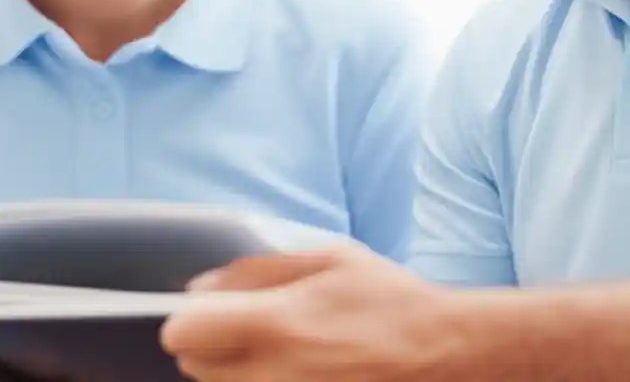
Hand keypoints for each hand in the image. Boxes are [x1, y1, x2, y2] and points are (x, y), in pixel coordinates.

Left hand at [160, 245, 468, 381]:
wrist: (449, 356)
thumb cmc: (392, 301)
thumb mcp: (328, 259)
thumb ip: (255, 270)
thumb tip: (200, 288)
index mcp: (278, 326)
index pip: (181, 333)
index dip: (191, 318)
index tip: (212, 313)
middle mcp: (274, 377)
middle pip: (193, 367)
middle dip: (213, 343)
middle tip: (259, 329)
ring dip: (239, 370)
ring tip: (289, 352)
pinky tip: (305, 370)